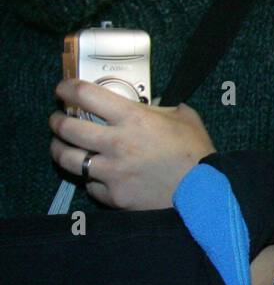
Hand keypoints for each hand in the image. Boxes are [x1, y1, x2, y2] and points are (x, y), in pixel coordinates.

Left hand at [50, 80, 216, 208]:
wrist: (205, 194)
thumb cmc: (198, 154)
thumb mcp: (184, 118)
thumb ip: (161, 109)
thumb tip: (150, 106)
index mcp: (133, 118)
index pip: (87, 95)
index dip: (68, 88)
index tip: (63, 89)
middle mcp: (117, 143)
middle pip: (68, 127)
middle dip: (57, 120)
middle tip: (58, 118)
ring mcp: (112, 172)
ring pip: (68, 159)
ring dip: (59, 149)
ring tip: (60, 146)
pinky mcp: (114, 196)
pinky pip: (91, 185)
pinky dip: (91, 179)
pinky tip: (95, 176)